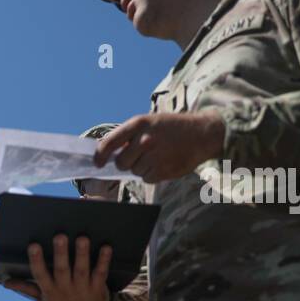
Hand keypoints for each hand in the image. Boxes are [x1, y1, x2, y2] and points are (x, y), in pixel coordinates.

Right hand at [2, 234, 110, 300]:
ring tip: (82, 238)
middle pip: (62, 270)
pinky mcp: (98, 287)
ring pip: (81, 270)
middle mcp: (65, 289)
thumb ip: (26, 288)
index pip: (40, 275)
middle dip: (60, 253)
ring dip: (82, 254)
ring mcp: (82, 288)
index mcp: (49, 289)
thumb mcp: (43, 297)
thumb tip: (5, 282)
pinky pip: (101, 273)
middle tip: (59, 236)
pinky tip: (106, 247)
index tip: (33, 245)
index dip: (36, 261)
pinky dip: (104, 260)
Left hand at [93, 111, 224, 184]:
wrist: (202, 134)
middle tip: (140, 155)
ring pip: (135, 171)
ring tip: (157, 155)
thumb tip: (105, 151)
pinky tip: (163, 163)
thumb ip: (128, 135)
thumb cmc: (171, 128)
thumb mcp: (149, 122)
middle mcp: (145, 140)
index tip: (97, 163)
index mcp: (139, 124)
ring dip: (142, 167)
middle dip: (127, 162)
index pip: (110, 143)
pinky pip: (147, 179)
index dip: (100, 155)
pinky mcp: (164, 170)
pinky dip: (153, 174)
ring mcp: (155, 156)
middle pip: (121, 163)